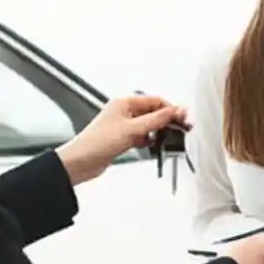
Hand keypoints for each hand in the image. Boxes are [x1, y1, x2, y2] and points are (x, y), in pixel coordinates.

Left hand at [56, 95, 186, 184]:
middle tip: (181, 129)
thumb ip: (157, 120)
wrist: (80, 163)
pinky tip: (154, 145)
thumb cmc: (97, 142)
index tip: (183, 118)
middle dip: (166, 120)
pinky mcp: (122, 139)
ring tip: (169, 138)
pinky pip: (141, 136)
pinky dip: (149, 140)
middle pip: (152, 112)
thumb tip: (176, 111)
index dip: (170, 108)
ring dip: (158, 131)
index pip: (155, 100)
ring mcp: (123, 126)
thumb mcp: (133, 129)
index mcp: (124, 103)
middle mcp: (124, 112)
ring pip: (148, 125)